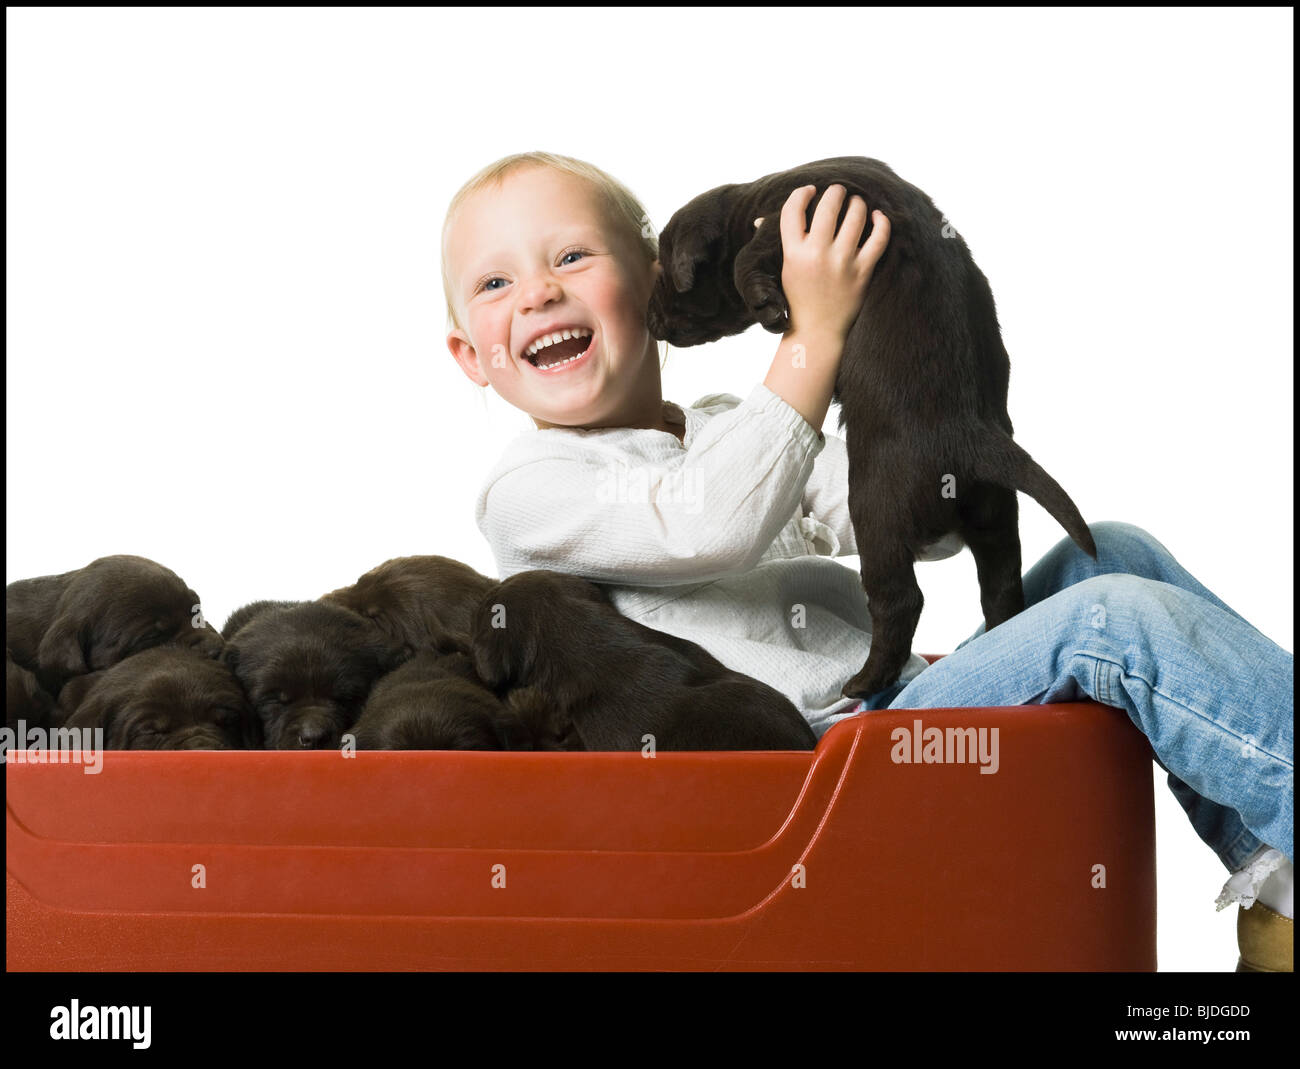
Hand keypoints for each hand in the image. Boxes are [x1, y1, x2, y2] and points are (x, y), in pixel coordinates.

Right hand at [756, 184, 889, 339]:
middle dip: (835, 192)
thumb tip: (759, 219)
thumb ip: (778, 242)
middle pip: (828, 206)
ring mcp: (842, 263)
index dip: (801, 194)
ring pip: (856, 216)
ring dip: (857, 203)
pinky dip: (882, 222)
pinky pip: (879, 238)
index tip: (809, 191)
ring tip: (856, 204)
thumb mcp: (783, 270)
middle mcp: (817, 255)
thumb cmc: (798, 299)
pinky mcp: (863, 272)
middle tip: (838, 191)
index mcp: (793, 253)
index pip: (793, 210)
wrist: (817, 332)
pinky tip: (878, 217)